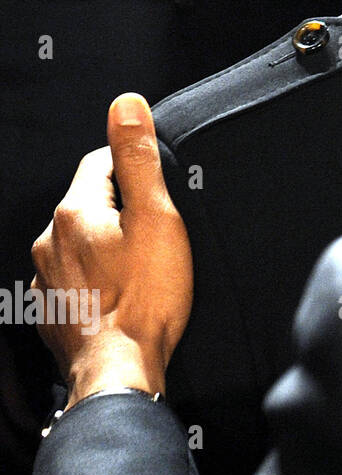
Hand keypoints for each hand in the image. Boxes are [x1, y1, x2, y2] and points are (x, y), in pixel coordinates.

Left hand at [31, 94, 193, 408]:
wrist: (119, 370)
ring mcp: (47, 277)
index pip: (101, 163)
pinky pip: (78, 277)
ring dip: (110, 246)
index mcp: (74, 211)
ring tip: (145, 268)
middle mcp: (50, 240)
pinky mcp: (53, 308)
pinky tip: (126, 294)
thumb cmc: (146, 298)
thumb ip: (139, 159)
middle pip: (91, 203)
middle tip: (161, 235)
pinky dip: (100, 278)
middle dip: (123, 211)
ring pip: (83, 241)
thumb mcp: (156, 218)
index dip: (136, 171)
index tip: (160, 193)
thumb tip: (126, 105)